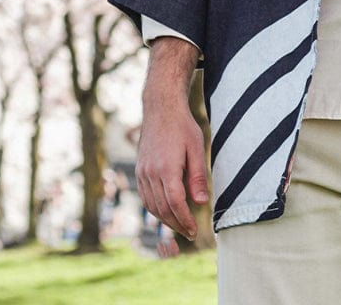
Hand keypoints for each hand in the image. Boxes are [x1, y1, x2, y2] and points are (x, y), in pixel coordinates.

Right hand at [135, 38, 207, 241]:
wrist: (161, 108)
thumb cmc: (183, 126)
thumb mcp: (196, 148)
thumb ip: (198, 176)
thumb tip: (201, 203)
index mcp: (167, 168)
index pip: (176, 204)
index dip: (185, 220)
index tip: (194, 230)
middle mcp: (151, 173)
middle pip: (163, 208)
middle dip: (176, 224)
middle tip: (189, 232)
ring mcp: (142, 172)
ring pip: (151, 205)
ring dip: (165, 219)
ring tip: (179, 225)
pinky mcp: (139, 170)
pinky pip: (144, 196)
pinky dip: (154, 208)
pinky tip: (165, 211)